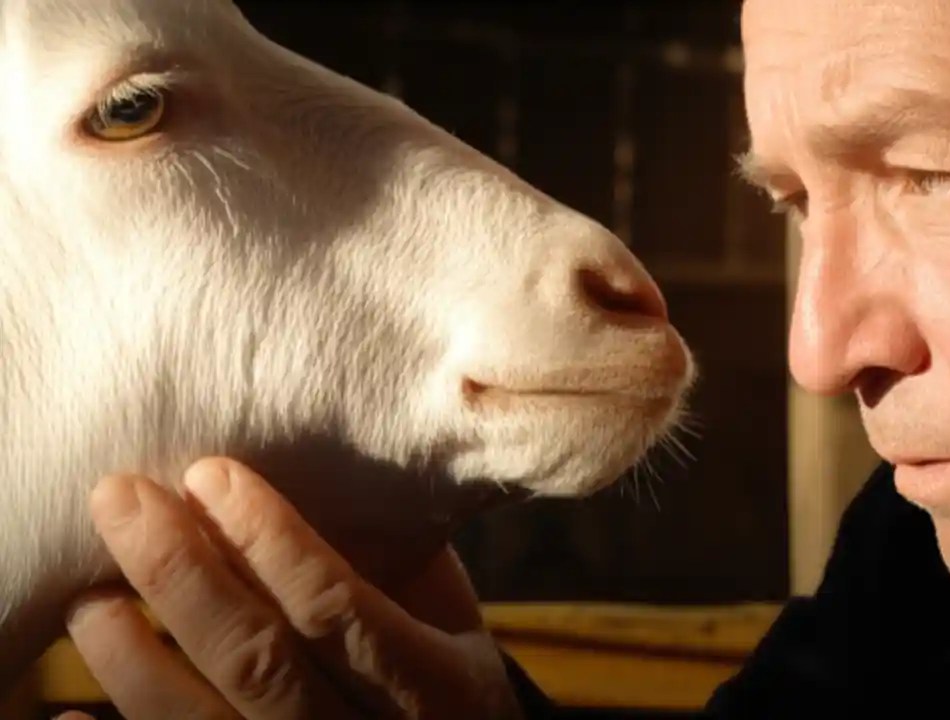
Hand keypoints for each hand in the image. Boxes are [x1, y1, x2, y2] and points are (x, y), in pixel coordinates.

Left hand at [55, 457, 523, 719]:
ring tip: (91, 598)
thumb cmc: (452, 687)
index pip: (336, 608)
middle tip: (120, 498)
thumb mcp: (453, 621)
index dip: (269, 539)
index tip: (211, 473)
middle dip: (181, 573)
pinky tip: (67, 715)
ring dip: (133, 658)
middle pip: (257, 661)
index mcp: (436, 688)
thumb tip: (309, 477)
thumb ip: (396, 563)